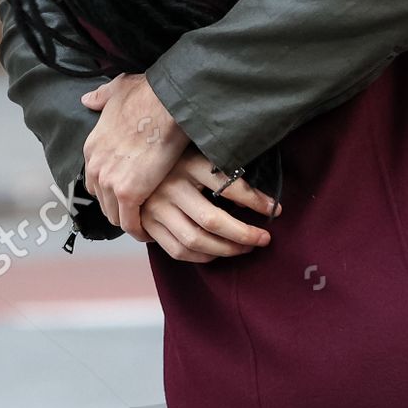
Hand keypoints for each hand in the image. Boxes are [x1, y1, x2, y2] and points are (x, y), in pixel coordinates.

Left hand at [79, 73, 189, 238]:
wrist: (166, 103)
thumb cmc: (147, 94)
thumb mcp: (116, 90)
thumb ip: (100, 98)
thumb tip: (88, 100)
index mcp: (92, 147)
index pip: (95, 180)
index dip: (111, 188)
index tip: (127, 192)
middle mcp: (95, 167)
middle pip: (102, 201)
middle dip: (119, 207)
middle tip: (140, 211)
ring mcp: (109, 182)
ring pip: (115, 216)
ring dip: (130, 221)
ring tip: (148, 224)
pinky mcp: (128, 194)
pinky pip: (130, 223)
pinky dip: (139, 230)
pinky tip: (151, 232)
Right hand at [137, 145, 280, 262]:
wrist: (132, 160)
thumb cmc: (178, 154)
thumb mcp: (201, 150)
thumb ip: (225, 168)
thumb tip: (258, 199)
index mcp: (188, 163)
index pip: (228, 186)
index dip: (255, 201)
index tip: (275, 209)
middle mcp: (170, 186)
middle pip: (212, 221)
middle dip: (243, 234)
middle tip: (264, 239)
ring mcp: (155, 208)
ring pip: (195, 240)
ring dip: (226, 250)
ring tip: (246, 248)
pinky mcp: (146, 224)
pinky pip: (177, 250)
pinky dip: (201, 257)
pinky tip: (218, 253)